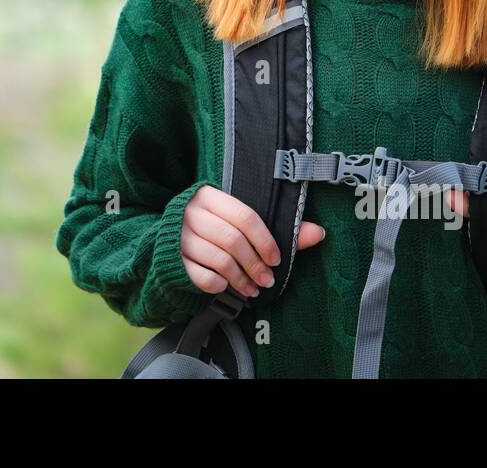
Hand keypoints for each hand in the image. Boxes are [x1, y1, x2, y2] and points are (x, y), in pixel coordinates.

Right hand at [180, 185, 325, 297]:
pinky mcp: (173, 259)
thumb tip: (318, 232)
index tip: (276, 260)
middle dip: (255, 264)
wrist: (168, 241)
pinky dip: (219, 284)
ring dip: (241, 279)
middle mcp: (192, 213)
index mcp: (210, 196)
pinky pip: (202, 275)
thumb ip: (279, 228)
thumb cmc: (213, 229)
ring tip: (252, 288)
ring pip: (219, 259)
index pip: (245, 216)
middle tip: (268, 280)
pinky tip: (227, 287)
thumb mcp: (239, 223)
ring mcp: (180, 236)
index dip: (265, 240)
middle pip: (232, 239)